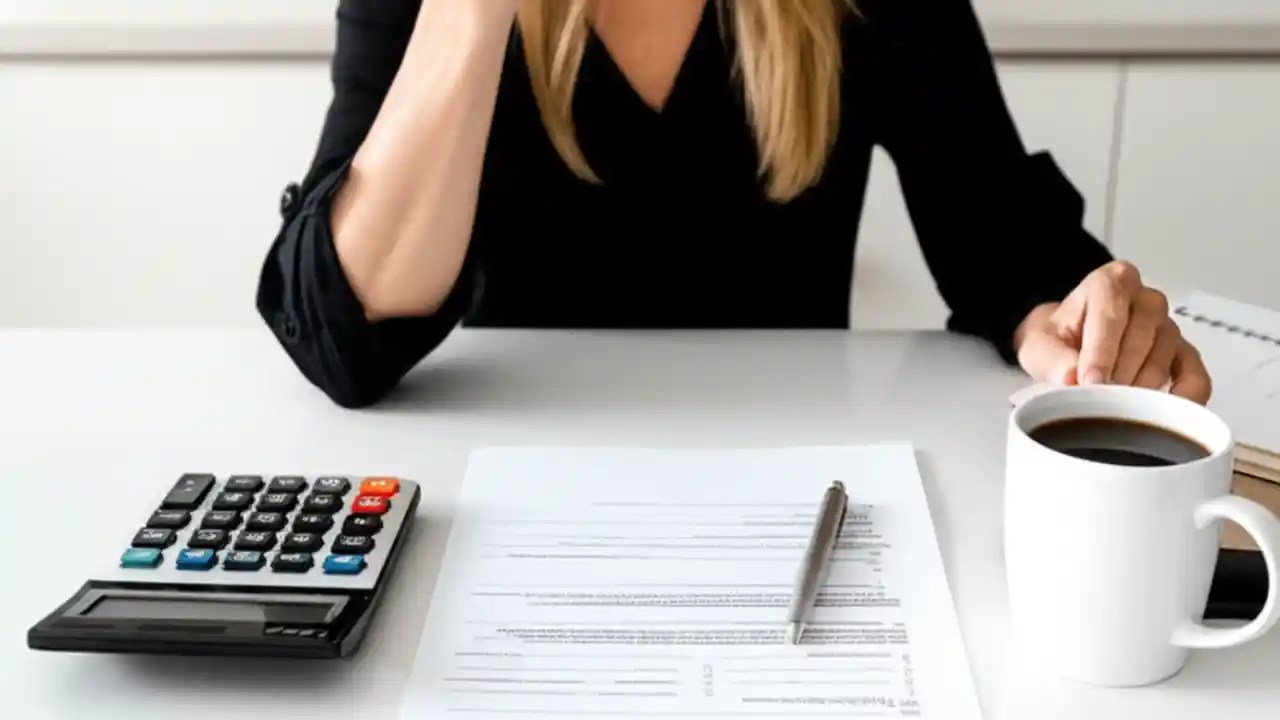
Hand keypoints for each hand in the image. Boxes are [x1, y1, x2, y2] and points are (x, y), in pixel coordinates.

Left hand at [1014, 260, 1211, 403]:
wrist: (1069, 346)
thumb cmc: (1059, 340)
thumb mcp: (1039, 344)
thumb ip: (1051, 357)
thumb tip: (1071, 377)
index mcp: (1111, 283)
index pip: (1111, 314)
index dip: (1100, 351)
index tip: (1090, 381)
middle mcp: (1146, 300)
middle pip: (1140, 338)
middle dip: (1117, 374)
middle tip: (1098, 399)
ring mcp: (1168, 327)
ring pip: (1163, 358)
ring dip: (1138, 388)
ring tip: (1115, 405)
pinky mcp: (1184, 354)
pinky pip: (1195, 377)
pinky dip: (1184, 398)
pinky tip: (1165, 414)